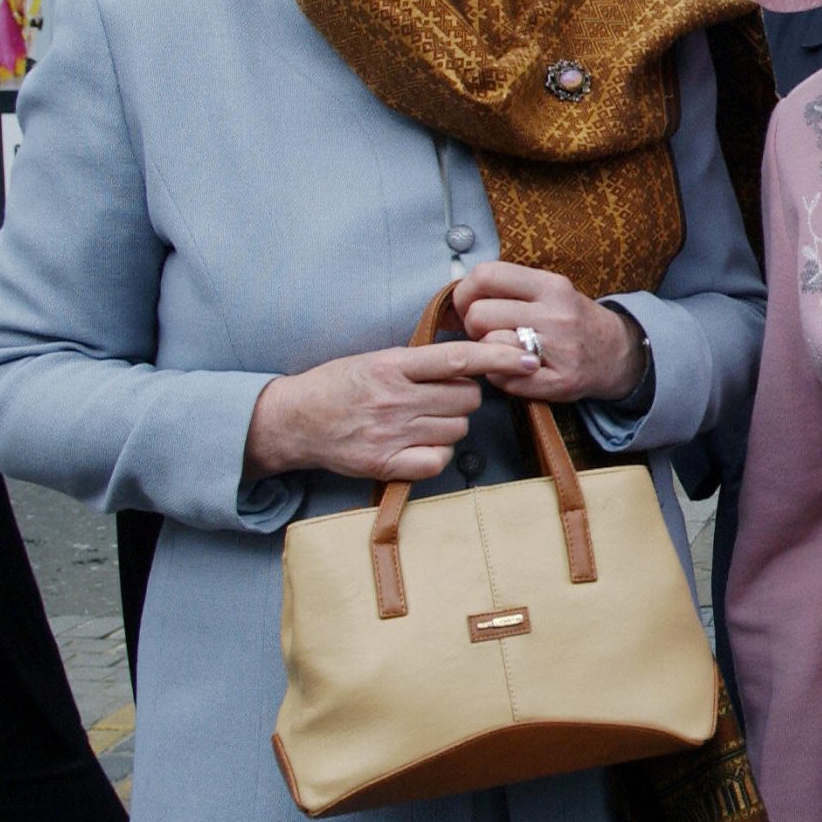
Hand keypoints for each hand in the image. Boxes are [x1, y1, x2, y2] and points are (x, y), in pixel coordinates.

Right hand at [244, 338, 535, 481]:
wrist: (293, 421)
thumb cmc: (340, 384)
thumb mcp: (376, 359)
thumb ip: (420, 361)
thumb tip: (472, 358)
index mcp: (392, 365)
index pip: (458, 358)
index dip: (498, 356)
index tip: (527, 357)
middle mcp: (394, 399)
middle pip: (467, 398)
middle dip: (464, 396)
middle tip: (440, 397)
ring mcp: (391, 434)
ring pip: (458, 429)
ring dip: (451, 424)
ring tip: (422, 419)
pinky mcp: (386, 464)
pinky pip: (439, 460)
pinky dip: (437, 453)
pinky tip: (419, 444)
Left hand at [451, 261, 645, 402]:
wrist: (618, 353)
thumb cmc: (573, 320)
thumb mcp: (549, 291)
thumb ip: (508, 289)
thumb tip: (453, 297)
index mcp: (551, 286)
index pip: (487, 275)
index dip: (465, 291)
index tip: (468, 304)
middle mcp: (556, 314)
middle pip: (479, 314)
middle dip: (473, 325)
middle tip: (489, 331)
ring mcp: (558, 350)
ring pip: (488, 346)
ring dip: (486, 351)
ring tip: (504, 349)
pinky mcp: (558, 382)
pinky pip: (501, 378)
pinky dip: (499, 376)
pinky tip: (515, 370)